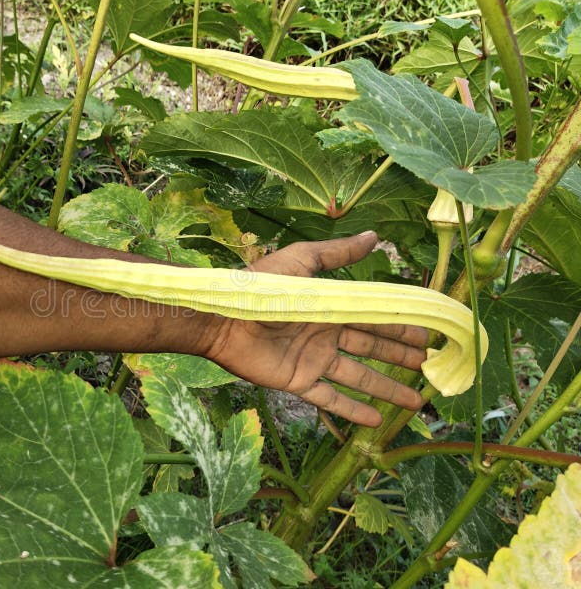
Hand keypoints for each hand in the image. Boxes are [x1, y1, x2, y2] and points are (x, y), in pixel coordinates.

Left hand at [202, 231, 426, 426]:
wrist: (224, 316)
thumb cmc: (263, 285)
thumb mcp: (303, 260)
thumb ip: (338, 253)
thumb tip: (374, 236)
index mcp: (330, 306)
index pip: (374, 317)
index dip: (401, 326)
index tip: (429, 333)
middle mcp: (326, 334)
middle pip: (372, 347)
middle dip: (401, 356)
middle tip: (430, 365)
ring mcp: (313, 360)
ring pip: (359, 377)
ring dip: (387, 388)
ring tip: (416, 400)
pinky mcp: (298, 381)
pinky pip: (329, 399)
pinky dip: (352, 410)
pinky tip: (376, 419)